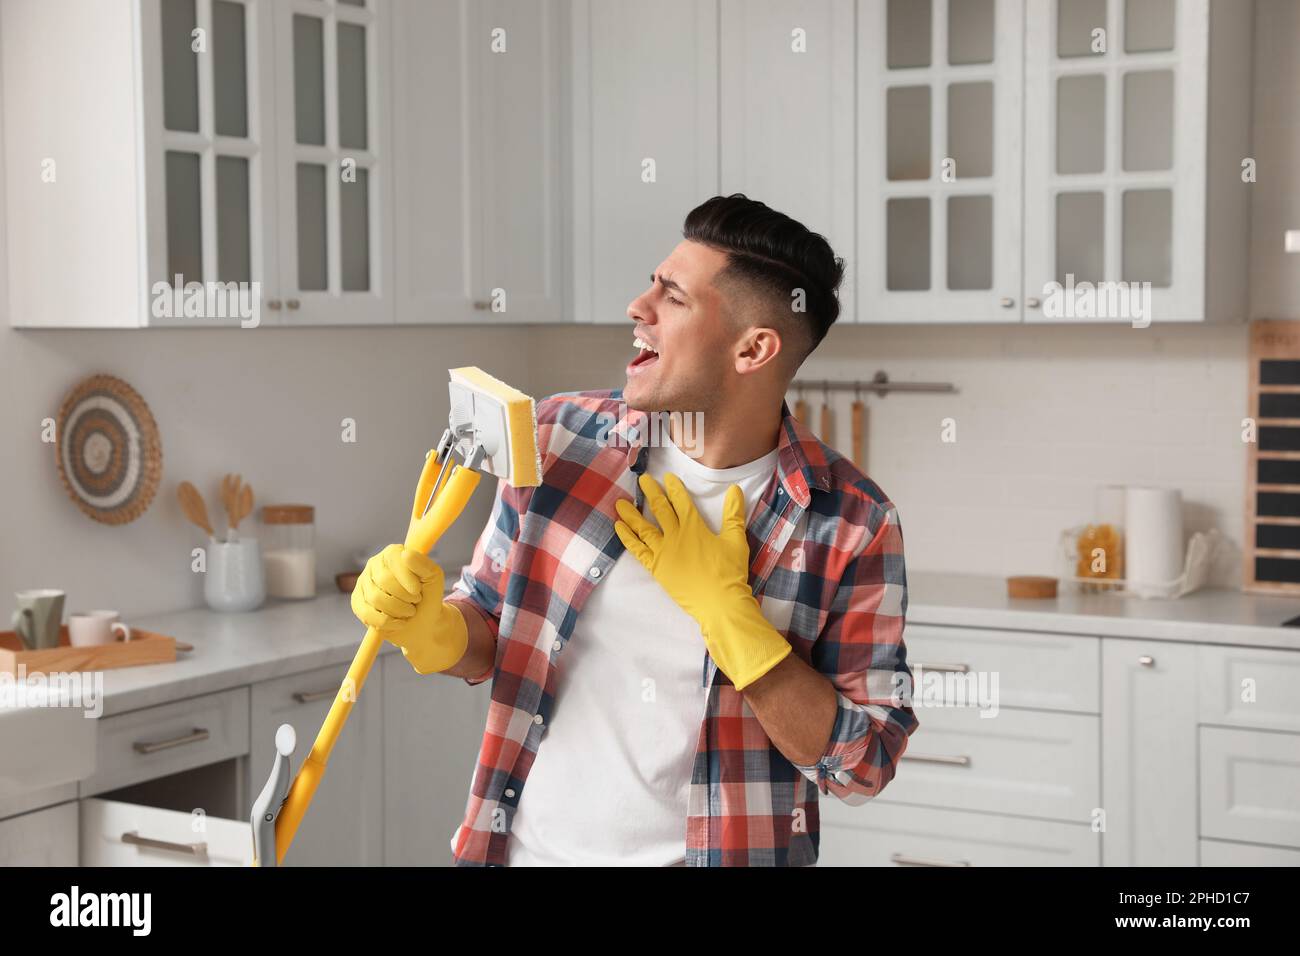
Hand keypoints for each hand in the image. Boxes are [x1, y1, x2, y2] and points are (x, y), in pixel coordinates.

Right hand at [351, 544, 467, 673]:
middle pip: (384, 580)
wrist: (424, 622)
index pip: (394, 559)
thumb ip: (423, 564)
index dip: (407, 578)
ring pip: (376, 598)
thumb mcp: (434, 578)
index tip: (418, 591)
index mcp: (393, 553)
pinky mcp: (357, 602)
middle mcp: (375, 564)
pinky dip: (386, 622)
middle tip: (415, 601)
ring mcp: (363, 582)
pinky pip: (366, 613)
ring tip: (408, 611)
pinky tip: (397, 622)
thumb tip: (406, 554)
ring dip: (398, 610)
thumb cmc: (428, 596)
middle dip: (404, 597)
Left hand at [614, 473, 790, 689]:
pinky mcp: (656, 568)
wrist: (719, 603)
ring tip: (620, 502)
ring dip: (631, 514)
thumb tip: (735, 489)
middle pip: (660, 510)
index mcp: (694, 527)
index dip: (674, 488)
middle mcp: (675, 536)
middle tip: (643, 480)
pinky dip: (627, 537)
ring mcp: (663, 552)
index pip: (681, 502)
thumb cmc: (730, 572)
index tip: (667, 477)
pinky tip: (619, 527)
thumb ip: (733, 514)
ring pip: (643, 528)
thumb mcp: (736, 540)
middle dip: (651, 493)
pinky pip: (637, 550)